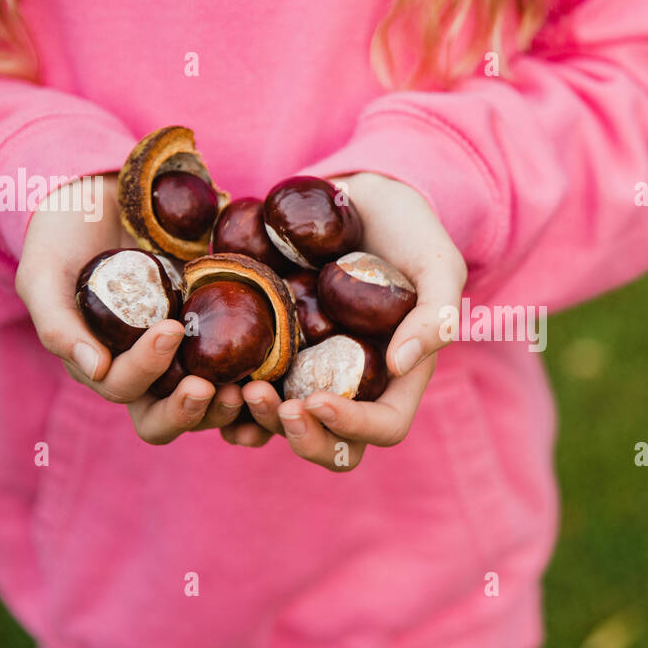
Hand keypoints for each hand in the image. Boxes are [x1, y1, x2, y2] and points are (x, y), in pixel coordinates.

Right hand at [15, 174, 246, 443]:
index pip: (124, 387)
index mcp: (101, 364)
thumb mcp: (44, 274)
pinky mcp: (218, 335)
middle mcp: (145, 370)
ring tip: (250, 389)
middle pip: (167, 417)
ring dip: (228, 409)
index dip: (146, 369)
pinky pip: (239, 373)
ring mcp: (183, 355)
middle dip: (190, 411)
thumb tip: (95, 369)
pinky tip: (275, 378)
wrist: (104, 197)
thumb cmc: (63, 237)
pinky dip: (257, 387)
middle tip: (214, 388)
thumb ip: (58, 324)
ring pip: (206, 405)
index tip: (170, 327)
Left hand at [220, 172, 466, 468]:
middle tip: (270, 400)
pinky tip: (209, 382)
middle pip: (332, 446)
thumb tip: (398, 365)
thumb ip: (434, 315)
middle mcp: (353, 387)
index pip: (384, 427)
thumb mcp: (438, 265)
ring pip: (284, 429)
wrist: (362, 200)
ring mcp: (310, 374)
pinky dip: (228, 402)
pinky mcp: (273, 352)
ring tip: (238, 387)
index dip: (352, 425)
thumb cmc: (410, 233)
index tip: (318, 399)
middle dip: (300, 437)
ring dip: (259, 422)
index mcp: (398, 379)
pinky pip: (248, 396)